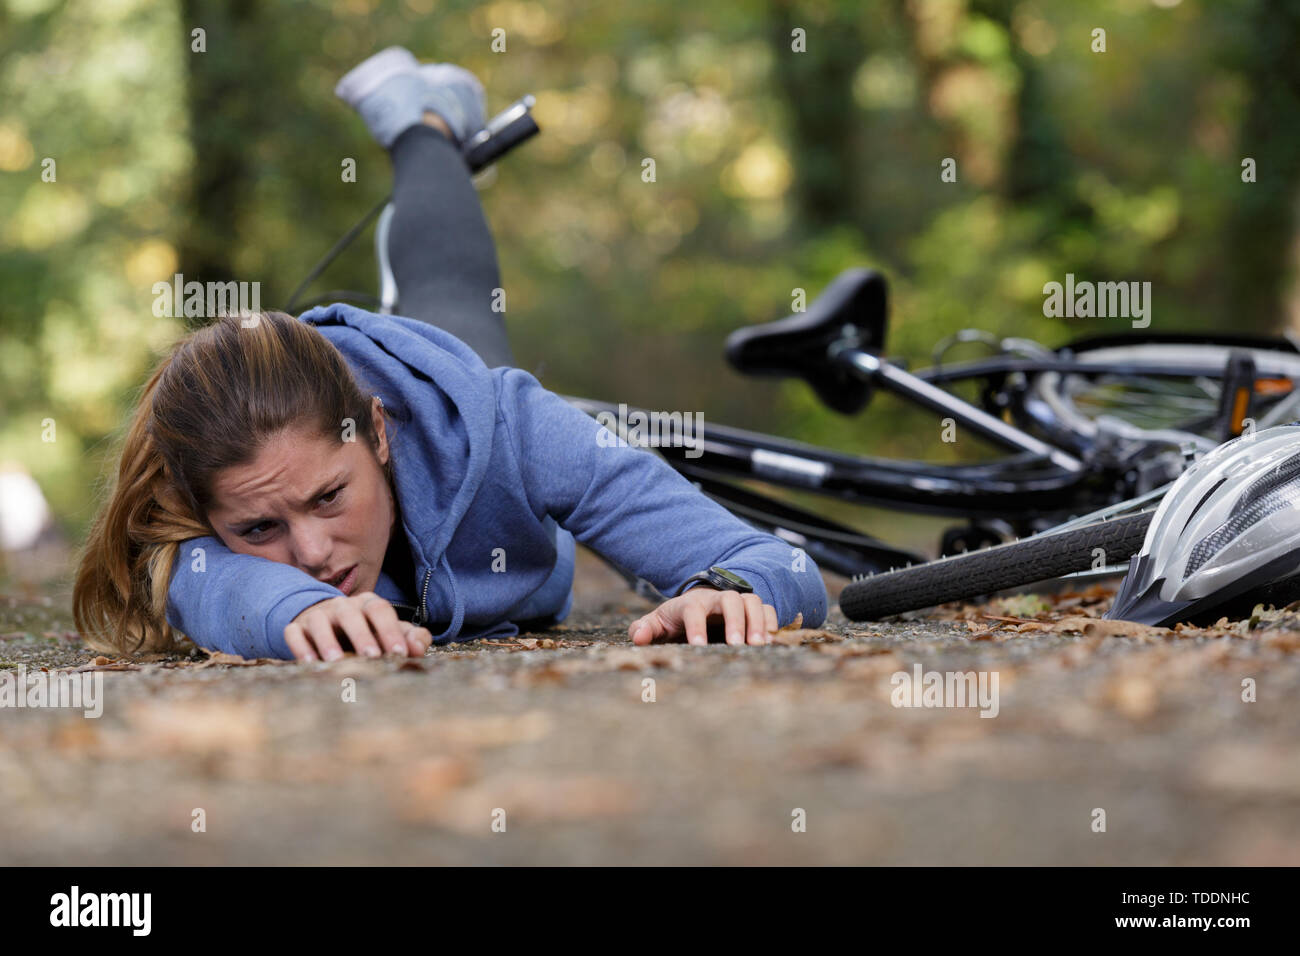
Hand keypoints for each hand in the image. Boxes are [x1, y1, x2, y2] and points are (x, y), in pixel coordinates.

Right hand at [284, 592, 432, 661]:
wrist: (329, 624)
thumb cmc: (368, 632)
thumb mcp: (391, 632)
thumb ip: (412, 638)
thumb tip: (418, 648)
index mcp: (368, 603)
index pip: (380, 610)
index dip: (390, 630)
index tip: (399, 653)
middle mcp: (343, 606)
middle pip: (351, 614)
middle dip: (361, 635)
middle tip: (371, 657)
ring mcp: (318, 615)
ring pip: (320, 622)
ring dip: (327, 641)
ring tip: (336, 661)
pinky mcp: (297, 627)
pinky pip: (294, 633)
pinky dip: (299, 647)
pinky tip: (309, 663)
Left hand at [628, 586, 778, 646]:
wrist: (699, 606)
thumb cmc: (677, 619)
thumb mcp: (658, 623)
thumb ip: (645, 629)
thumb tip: (638, 637)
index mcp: (691, 603)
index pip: (694, 609)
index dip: (696, 626)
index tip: (698, 646)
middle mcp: (717, 599)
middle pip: (730, 599)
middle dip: (736, 621)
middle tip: (737, 645)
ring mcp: (737, 603)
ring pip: (753, 602)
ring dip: (758, 622)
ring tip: (759, 645)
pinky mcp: (752, 610)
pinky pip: (767, 610)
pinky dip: (771, 623)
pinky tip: (772, 642)